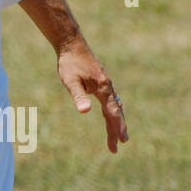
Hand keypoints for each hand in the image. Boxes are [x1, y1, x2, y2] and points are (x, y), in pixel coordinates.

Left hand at [57, 38, 128, 153]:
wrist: (71, 45)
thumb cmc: (69, 63)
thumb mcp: (70, 81)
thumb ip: (78, 96)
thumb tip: (84, 112)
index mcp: (102, 88)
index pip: (112, 112)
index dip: (117, 127)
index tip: (121, 141)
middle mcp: (107, 87)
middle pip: (116, 112)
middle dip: (118, 128)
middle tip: (121, 144)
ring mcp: (105, 85)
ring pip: (114, 106)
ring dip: (116, 121)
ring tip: (119, 136)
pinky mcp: (101, 82)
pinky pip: (109, 101)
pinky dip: (111, 111)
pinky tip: (108, 116)